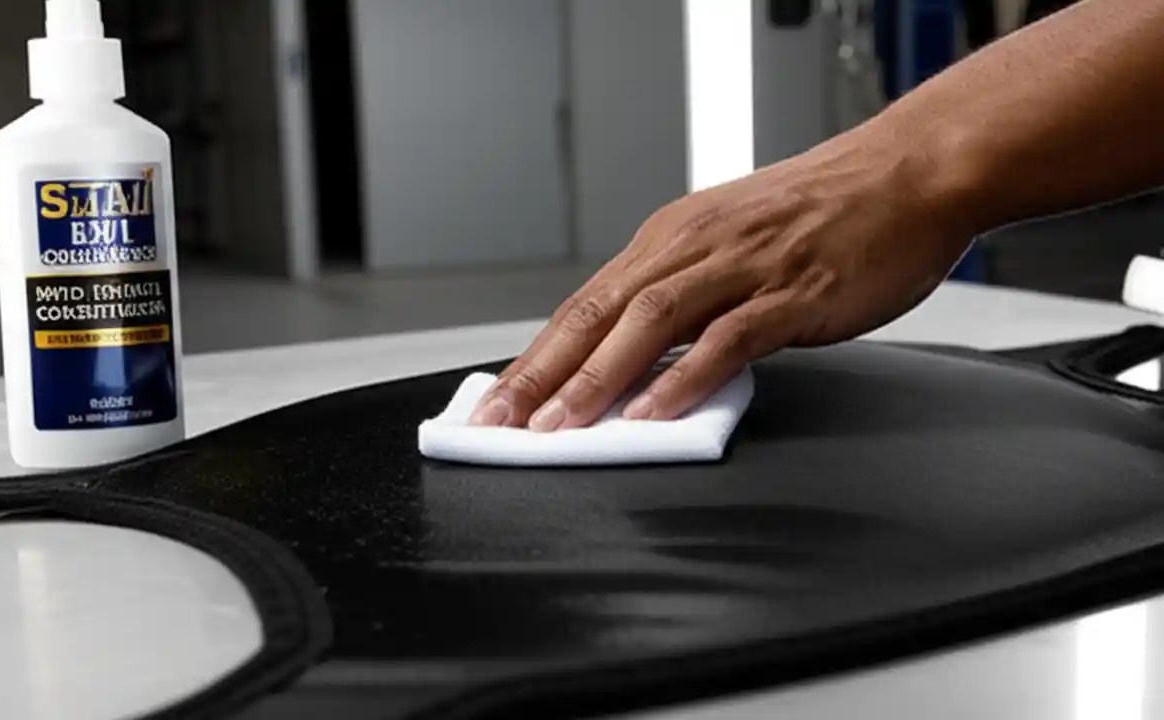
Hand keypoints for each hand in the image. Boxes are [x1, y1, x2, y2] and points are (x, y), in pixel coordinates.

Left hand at [470, 127, 978, 430]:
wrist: (908, 174)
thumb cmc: (824, 214)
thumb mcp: (733, 244)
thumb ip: (686, 296)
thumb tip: (640, 358)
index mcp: (672, 238)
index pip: (585, 304)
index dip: (536, 357)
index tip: (499, 401)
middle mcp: (693, 247)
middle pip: (599, 313)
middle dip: (543, 373)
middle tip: (501, 423)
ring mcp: (741, 267)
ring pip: (649, 323)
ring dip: (598, 378)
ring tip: (560, 426)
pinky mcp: (791, 291)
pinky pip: (727, 339)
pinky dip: (686, 377)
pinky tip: (654, 412)